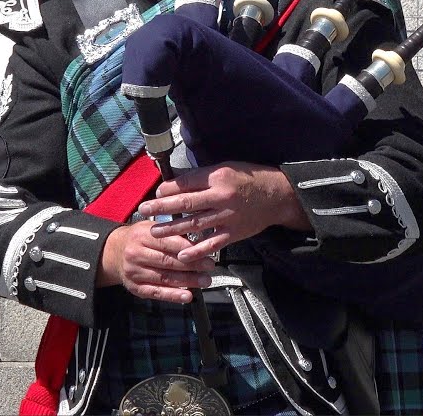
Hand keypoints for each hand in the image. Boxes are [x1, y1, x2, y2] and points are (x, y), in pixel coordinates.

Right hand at [97, 220, 216, 303]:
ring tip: (204, 281)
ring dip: (187, 281)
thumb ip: (170, 232)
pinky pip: (156, 293)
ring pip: (164, 278)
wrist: (113, 253)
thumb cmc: (138, 238)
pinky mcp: (135, 288)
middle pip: (167, 261)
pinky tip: (187, 296)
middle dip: (191, 265)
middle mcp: (136, 254)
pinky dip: (173, 296)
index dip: (187, 248)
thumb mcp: (150, 227)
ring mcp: (134, 272)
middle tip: (209, 266)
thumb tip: (197, 237)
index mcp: (141, 236)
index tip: (205, 251)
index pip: (167, 242)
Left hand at [138, 161, 309, 263]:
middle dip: (162, 208)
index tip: (156, 193)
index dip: (168, 189)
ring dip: (172, 229)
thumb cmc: (249, 179)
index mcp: (217, 177)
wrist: (277, 196)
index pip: (186, 182)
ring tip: (155, 232)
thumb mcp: (226, 168)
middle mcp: (221, 196)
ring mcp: (227, 216)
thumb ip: (203, 177)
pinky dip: (196, 250)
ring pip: (194, 224)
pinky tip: (181, 255)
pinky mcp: (233, 233)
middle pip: (186, 203)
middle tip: (145, 210)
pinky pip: (212, 243)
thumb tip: (178, 183)